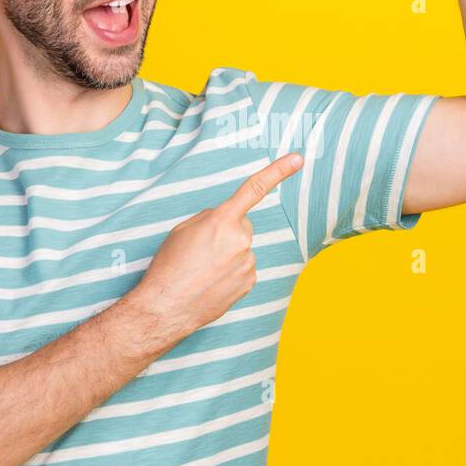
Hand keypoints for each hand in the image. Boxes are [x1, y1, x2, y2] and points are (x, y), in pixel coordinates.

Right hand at [128, 152, 304, 345]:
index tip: (297, 159)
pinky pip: (244, 268)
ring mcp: (248, 263)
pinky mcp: (250, 282)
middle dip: (227, 232)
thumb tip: (225, 220)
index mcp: (222, 221)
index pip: (254, 189)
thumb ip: (210, 217)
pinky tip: (212, 280)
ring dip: (228, 254)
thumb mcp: (182, 229)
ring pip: (242, 248)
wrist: (167, 307)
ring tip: (203, 269)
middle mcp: (240, 240)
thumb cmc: (170, 266)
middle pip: (242, 225)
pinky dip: (231, 271)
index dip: (278, 171)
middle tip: (203, 249)